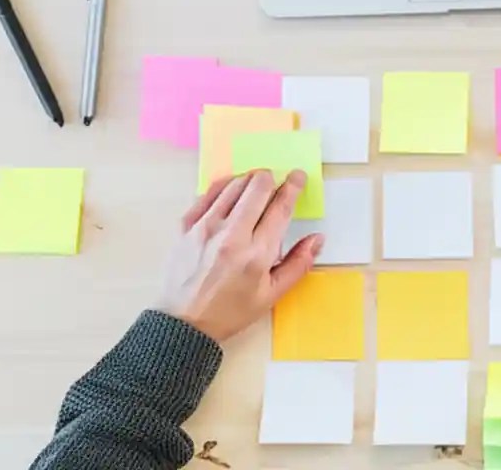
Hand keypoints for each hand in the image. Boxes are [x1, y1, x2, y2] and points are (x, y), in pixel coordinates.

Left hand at [158, 170, 323, 342]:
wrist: (183, 322)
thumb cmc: (230, 312)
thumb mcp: (271, 296)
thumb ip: (298, 265)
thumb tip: (317, 239)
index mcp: (257, 254)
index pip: (280, 208)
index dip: (293, 187)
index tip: (298, 177)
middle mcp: (231, 235)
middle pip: (257, 187)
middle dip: (271, 179)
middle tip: (276, 182)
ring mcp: (205, 227)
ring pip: (234, 185)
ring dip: (249, 180)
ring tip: (256, 186)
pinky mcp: (186, 226)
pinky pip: (208, 193)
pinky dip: (225, 186)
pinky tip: (231, 190)